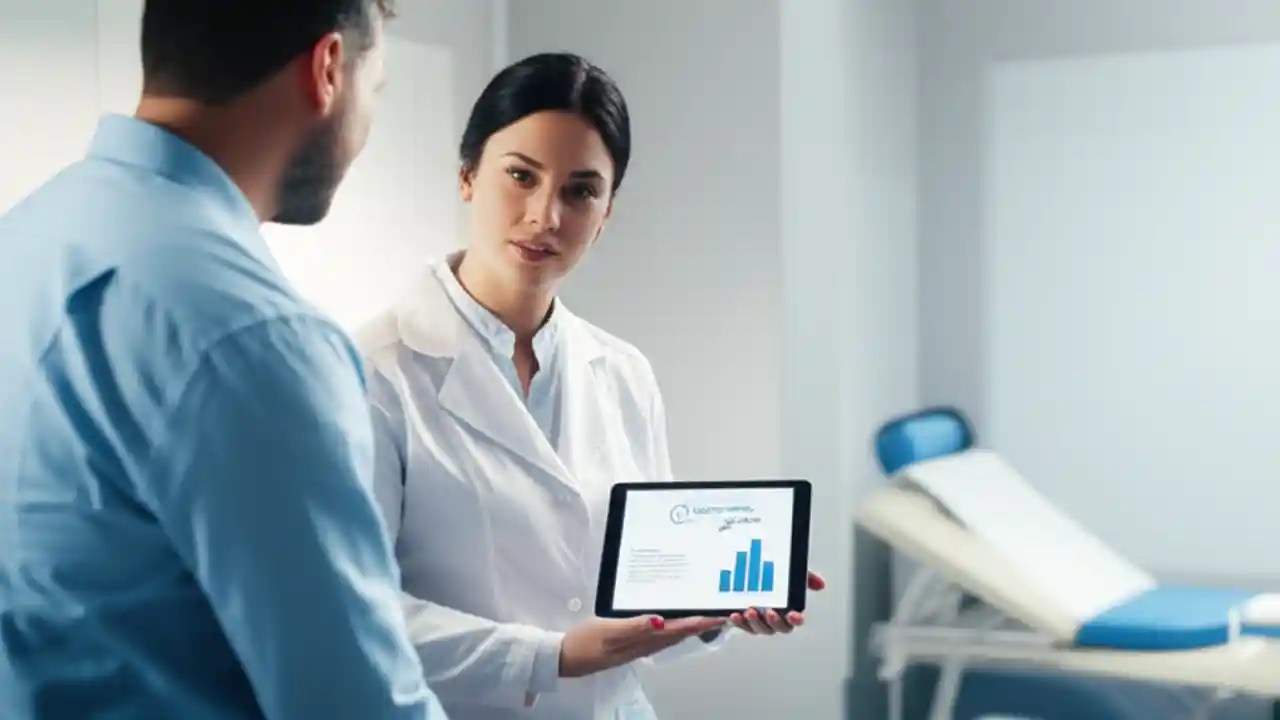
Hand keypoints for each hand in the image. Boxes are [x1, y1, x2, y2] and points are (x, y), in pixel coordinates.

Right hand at [559, 615, 725, 677]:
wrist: (565, 658)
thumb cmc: (584, 642)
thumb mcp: (607, 631)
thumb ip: (633, 627)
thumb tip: (660, 621)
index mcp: (641, 640)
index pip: (677, 630)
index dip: (698, 623)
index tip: (717, 616)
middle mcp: (643, 645)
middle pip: (679, 634)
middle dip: (700, 625)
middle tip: (720, 615)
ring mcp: (636, 647)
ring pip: (670, 637)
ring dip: (689, 628)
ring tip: (706, 619)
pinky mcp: (628, 645)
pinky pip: (659, 638)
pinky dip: (672, 630)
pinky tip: (673, 625)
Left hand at [729, 570, 825, 634]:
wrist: (745, 574)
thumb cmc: (773, 577)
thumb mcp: (790, 573)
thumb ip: (806, 577)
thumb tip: (821, 584)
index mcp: (788, 610)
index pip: (795, 620)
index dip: (796, 620)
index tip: (794, 614)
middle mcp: (775, 619)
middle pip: (778, 628)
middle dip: (775, 622)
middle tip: (770, 612)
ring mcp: (759, 621)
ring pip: (760, 628)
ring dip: (756, 622)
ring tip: (750, 611)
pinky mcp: (743, 621)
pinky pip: (742, 626)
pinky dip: (739, 622)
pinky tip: (735, 615)